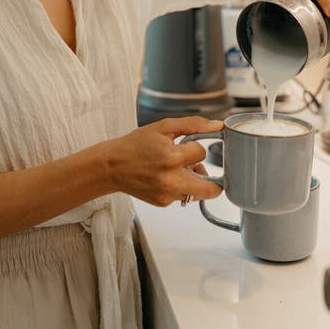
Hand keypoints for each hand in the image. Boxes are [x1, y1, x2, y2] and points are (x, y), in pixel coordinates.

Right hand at [103, 117, 223, 206]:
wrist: (112, 166)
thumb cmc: (135, 144)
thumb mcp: (164, 127)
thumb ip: (193, 125)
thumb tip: (217, 126)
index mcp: (171, 157)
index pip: (201, 153)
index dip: (196, 147)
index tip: (187, 145)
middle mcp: (171, 180)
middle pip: (211, 190)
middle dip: (214, 181)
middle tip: (204, 170)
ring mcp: (167, 195)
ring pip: (196, 193)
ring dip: (194, 181)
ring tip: (177, 169)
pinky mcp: (163, 203)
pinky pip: (182, 196)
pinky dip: (179, 187)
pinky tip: (165, 177)